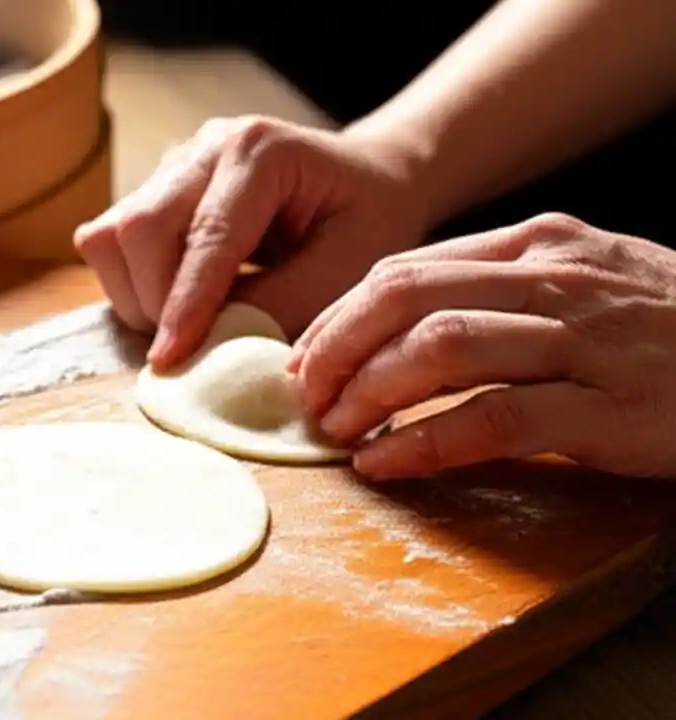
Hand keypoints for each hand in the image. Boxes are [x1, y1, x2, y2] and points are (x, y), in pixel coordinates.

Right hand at [73, 115, 428, 368]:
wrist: (368, 179)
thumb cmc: (369, 220)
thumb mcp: (352, 267)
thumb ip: (282, 304)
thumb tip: (213, 345)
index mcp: (261, 151)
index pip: (207, 235)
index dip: (185, 303)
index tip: (170, 359)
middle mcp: (205, 146)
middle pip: (139, 227)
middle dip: (154, 300)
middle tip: (192, 347)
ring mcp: (172, 164)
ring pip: (111, 237)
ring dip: (138, 295)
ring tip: (191, 322)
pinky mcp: (154, 190)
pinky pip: (110, 244)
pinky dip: (133, 284)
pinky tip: (178, 299)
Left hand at [290, 213, 675, 480]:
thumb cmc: (669, 330)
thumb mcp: (588, 282)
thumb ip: (503, 289)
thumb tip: (399, 321)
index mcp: (541, 245)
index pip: (407, 270)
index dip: (341, 316)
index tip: (305, 357)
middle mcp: (556, 280)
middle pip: (405, 299)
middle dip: (336, 348)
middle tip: (304, 395)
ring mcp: (586, 341)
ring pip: (440, 349)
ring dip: (368, 391)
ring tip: (334, 428)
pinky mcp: (610, 409)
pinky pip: (493, 420)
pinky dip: (424, 442)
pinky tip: (385, 463)